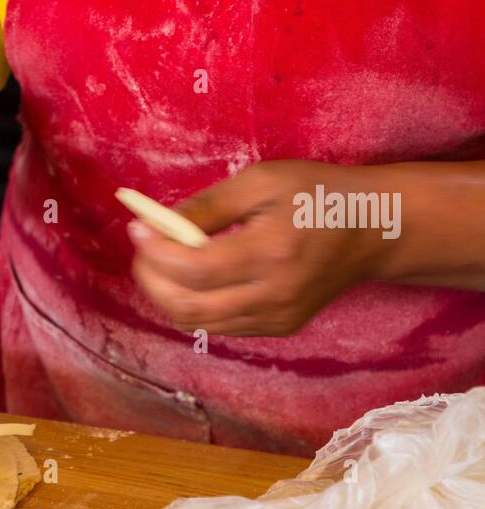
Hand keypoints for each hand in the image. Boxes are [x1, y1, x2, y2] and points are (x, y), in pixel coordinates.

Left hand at [129, 160, 390, 336]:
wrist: (371, 228)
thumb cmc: (315, 193)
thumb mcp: (261, 182)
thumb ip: (208, 207)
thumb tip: (158, 225)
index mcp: (272, 253)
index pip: (195, 270)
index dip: (155, 252)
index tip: (137, 228)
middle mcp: (275, 295)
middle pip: (189, 308)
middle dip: (151, 279)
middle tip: (143, 246)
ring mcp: (279, 317)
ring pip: (199, 323)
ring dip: (167, 294)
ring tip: (161, 259)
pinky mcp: (280, 326)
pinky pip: (220, 325)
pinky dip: (194, 303)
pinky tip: (192, 274)